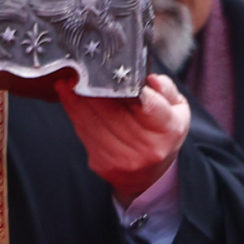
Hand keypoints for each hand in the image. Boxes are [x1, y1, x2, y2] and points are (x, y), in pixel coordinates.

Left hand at [57, 73, 190, 205]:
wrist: (150, 173)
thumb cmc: (162, 133)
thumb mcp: (177, 108)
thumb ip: (166, 89)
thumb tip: (151, 80)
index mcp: (168, 129)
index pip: (148, 105)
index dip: (126, 88)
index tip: (107, 72)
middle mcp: (147, 147)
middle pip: (112, 112)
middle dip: (92, 89)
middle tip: (78, 70)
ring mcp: (123, 158)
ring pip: (93, 122)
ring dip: (76, 101)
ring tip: (67, 83)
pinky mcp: (103, 164)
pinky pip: (84, 134)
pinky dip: (75, 115)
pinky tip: (70, 100)